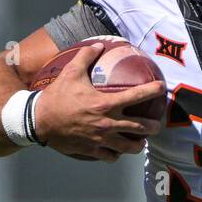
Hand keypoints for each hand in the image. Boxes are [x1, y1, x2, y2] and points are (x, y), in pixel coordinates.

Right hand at [32, 45, 165, 161]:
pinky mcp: (92, 151)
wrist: (38, 120)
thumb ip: (86, 57)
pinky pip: (111, 157)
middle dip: (153, 126)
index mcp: (105, 103)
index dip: (152, 91)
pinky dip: (117, 154)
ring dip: (138, 144)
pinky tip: (117, 151)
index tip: (162, 88)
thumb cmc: (56, 96)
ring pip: (129, 147)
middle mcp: (107, 123)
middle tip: (157, 124)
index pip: (137, 96)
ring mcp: (101, 140)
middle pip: (141, 128)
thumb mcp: (70, 72)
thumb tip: (98, 44)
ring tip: (141, 141)